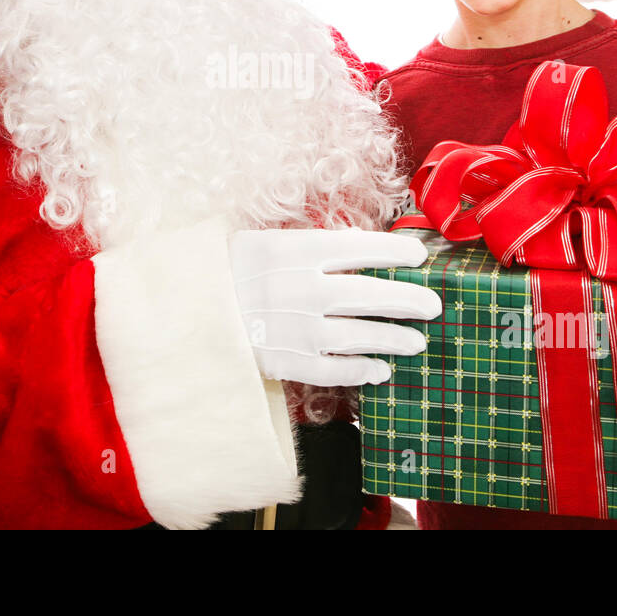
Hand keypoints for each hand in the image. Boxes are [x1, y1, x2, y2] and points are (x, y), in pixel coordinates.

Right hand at [229, 228, 440, 386]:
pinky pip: (334, 369)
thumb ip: (313, 245)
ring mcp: (293, 328)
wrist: (182, 313)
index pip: (358, 248)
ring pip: (359, 335)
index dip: (394, 252)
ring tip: (416, 341)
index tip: (418, 256)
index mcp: (292, 250)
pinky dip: (361, 371)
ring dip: (393, 338)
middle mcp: (298, 288)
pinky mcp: (284, 362)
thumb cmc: (228, 272)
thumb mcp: (264, 243)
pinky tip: (380, 370)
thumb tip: (362, 244)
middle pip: (369, 294)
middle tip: (434, 305)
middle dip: (408, 299)